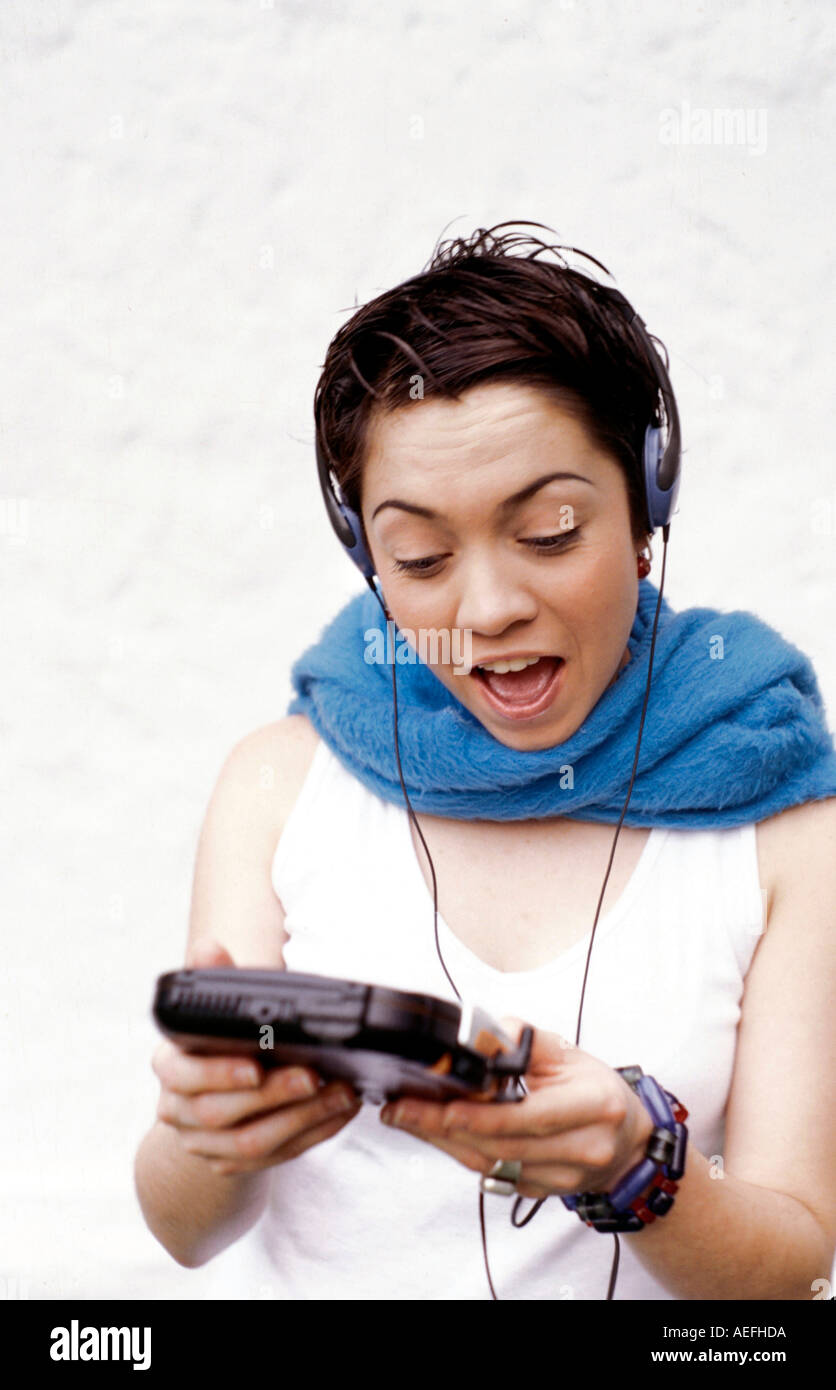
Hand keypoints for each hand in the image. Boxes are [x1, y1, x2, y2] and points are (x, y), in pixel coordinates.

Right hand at [153, 939, 361, 1174]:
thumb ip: (214, 977)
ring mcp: (204, 1144)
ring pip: (251, 1144)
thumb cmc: (221, 1040)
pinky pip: (276, 1157)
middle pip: (220, 1114)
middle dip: (272, 1095)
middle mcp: (179, 1110)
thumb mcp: (216, 1008)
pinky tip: (340, 1113)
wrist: (210, 1094)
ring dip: (302, 1118)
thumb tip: (208, 948)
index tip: (255, 1066)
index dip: (219, 1073)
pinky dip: (313, 1134)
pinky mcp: (233, 1164)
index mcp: (170, 1066)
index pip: (184, 1076)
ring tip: (340, 1094)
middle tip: (314, 1076)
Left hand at [379, 1019, 653, 1200]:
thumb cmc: (596, 1092)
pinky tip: (433, 1132)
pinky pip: (491, 1173)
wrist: (627, 1144)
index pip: (530, 1116)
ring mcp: (562, 1178)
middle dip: (445, 1126)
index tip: (442, 1104)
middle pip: (502, 1143)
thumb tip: (482, 1036)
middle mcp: (582, 1149)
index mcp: (594, 1107)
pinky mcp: (540, 1192)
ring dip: (443, 1140)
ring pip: (491, 1162)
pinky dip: (459, 1151)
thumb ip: (525, 1041)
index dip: (483, 1114)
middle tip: (402, 1109)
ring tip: (406, 1117)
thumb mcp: (570, 1054)